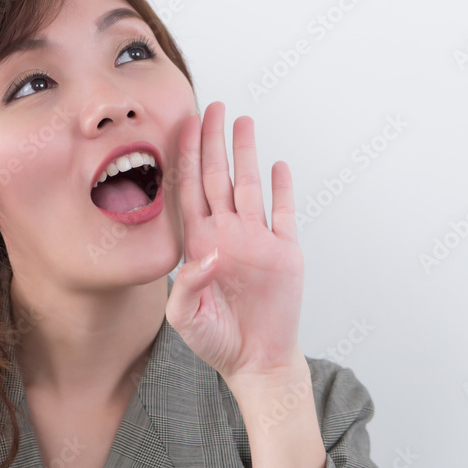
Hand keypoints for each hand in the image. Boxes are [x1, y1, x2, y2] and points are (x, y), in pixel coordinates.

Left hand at [165, 101, 304, 381]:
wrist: (255, 361)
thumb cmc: (215, 341)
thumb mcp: (185, 319)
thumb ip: (188, 286)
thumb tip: (208, 253)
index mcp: (200, 244)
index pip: (190, 190)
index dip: (187, 158)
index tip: (182, 126)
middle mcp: (227, 234)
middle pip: (218, 177)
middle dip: (214, 141)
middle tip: (213, 106)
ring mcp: (257, 240)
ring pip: (249, 186)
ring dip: (246, 154)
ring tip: (243, 122)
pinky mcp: (285, 251)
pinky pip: (284, 212)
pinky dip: (282, 189)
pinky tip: (278, 165)